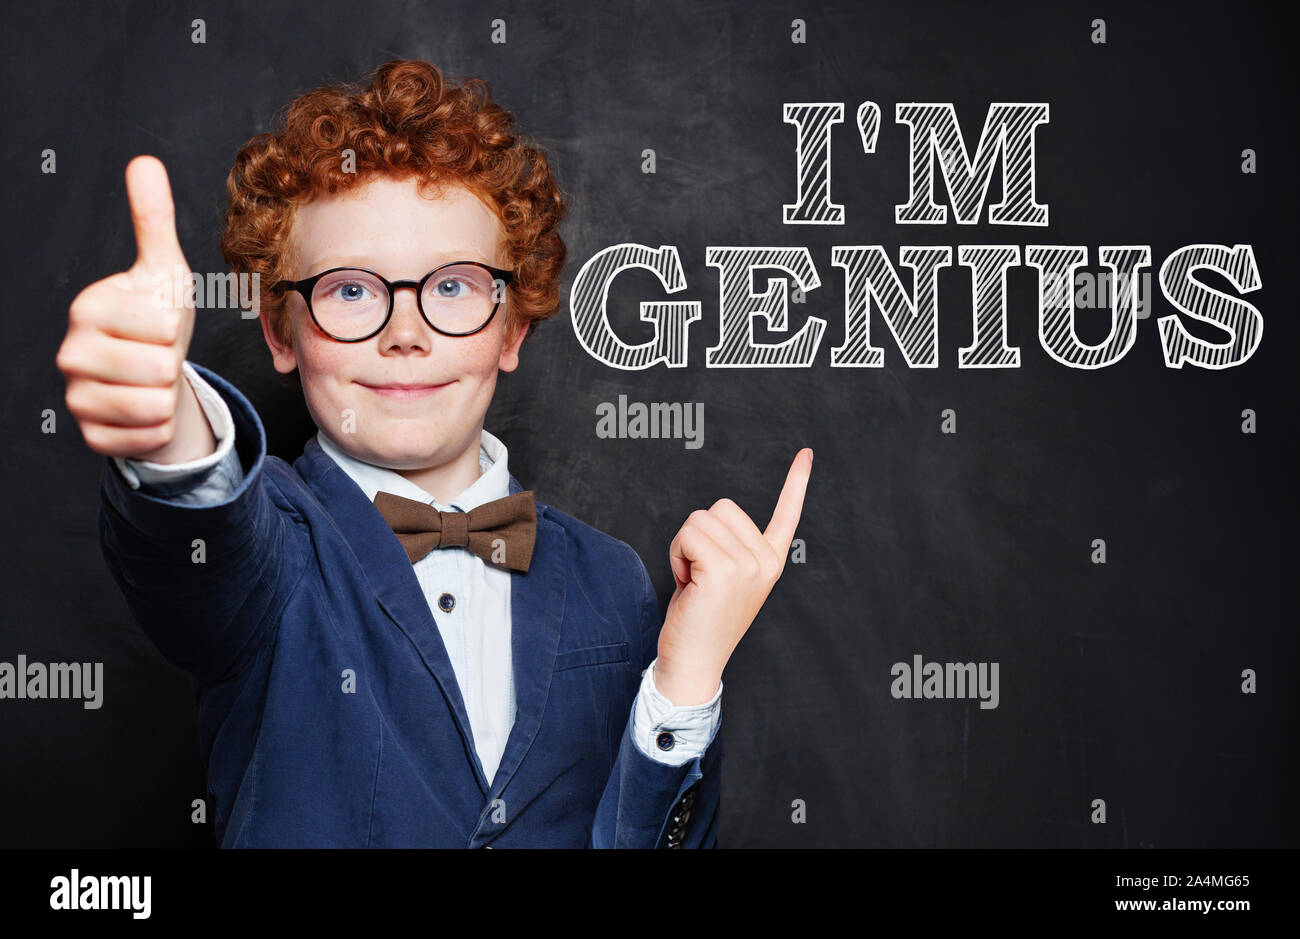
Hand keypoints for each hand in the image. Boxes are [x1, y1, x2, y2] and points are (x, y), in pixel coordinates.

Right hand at [56, 155, 211, 461]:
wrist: (153, 373)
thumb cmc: (156, 318)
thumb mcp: (163, 270)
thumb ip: (153, 219)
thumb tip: (144, 162)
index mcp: (88, 308)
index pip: (161, 326)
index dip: (173, 327)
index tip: (156, 324)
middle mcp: (71, 353)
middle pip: (159, 368)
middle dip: (172, 365)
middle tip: (156, 357)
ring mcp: (77, 397)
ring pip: (155, 406)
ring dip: (168, 396)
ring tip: (152, 381)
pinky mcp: (92, 436)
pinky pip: (148, 437)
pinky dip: (160, 428)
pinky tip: (145, 408)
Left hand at [654, 448, 812, 704]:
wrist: (693, 663)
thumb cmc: (700, 620)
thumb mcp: (724, 578)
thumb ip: (728, 548)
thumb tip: (712, 519)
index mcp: (771, 561)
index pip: (787, 514)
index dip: (797, 482)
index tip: (807, 454)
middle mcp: (765, 561)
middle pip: (719, 508)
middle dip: (698, 535)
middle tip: (699, 574)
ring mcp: (747, 565)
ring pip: (699, 520)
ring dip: (683, 547)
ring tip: (691, 581)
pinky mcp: (722, 570)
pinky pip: (687, 535)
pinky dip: (676, 555)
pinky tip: (685, 583)